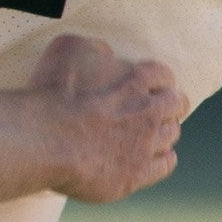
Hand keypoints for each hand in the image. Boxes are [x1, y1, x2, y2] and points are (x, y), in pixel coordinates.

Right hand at [31, 34, 183, 201]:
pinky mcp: (137, 174)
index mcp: (134, 80)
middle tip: (160, 107)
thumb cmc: (52, 96)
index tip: (154, 84)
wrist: (46, 141)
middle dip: (170, 103)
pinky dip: (164, 158)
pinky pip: (166, 164)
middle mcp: (146, 111)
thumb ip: (94, 47)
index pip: (162, 74)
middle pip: (176, 104)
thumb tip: (106, 52)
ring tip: (156, 133)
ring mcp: (144, 144)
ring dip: (166, 130)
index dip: (159, 78)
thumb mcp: (68, 49)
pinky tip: (156, 157)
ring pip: (172, 134)